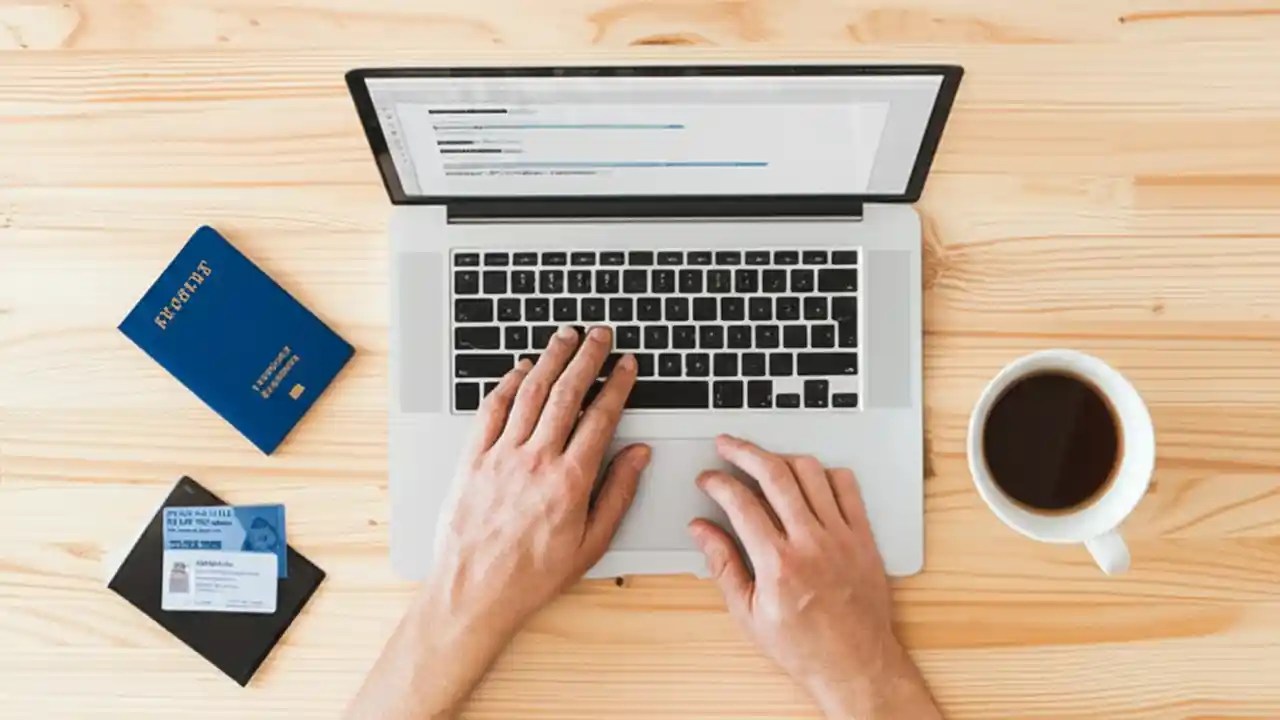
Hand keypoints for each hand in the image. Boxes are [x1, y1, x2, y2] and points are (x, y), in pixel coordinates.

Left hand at [428, 324, 649, 634]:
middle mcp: (536, 460)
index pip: (602, 416)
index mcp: (570, 480)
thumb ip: (618, 493)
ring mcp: (501, 455)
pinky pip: (492, 409)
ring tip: (565, 337)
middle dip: (587, 357)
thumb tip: (638, 455)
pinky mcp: (473, 459)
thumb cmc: (531, 576)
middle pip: (567, 393)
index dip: (618, 384)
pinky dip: (509, 383)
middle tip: (600, 335)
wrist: (474, 592)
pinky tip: (522, 369)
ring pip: (531, 392)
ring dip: (551, 358)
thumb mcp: (592, 543)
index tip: (626, 365)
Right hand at [689, 435, 939, 719]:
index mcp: (778, 563)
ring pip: (810, 472)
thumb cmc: (803, 646)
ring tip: (765, 460)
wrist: (855, 665)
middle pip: (774, 474)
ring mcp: (841, 536)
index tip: (708, 479)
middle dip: (744, 451)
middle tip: (728, 445)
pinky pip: (847, 487)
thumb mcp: (748, 613)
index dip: (717, 483)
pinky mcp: (863, 537)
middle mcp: (811, 543)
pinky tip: (809, 478)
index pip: (740, 503)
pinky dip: (825, 473)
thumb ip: (723, 565)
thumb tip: (702, 531)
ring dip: (782, 458)